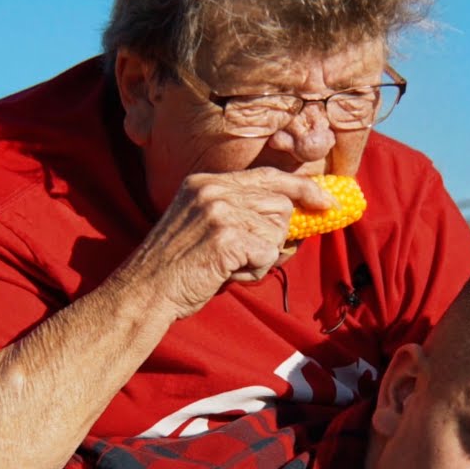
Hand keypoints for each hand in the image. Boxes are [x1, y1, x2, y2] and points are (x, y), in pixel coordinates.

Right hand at [120, 168, 334, 318]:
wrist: (144, 292)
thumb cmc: (178, 269)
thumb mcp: (205, 228)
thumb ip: (243, 217)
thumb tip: (297, 223)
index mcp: (206, 182)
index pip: (268, 176)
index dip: (301, 188)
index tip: (325, 199)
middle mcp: (214, 189)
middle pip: (280, 205)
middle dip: (277, 236)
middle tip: (251, 258)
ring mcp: (220, 211)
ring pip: (277, 231)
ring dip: (261, 257)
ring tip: (228, 266)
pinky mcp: (226, 237)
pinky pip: (267, 254)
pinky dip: (254, 271)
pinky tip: (226, 274)